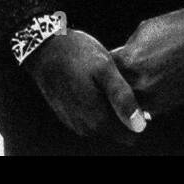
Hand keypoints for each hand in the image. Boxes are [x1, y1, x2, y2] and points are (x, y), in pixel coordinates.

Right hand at [24, 29, 147, 144]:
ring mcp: (74, 122)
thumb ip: (122, 97)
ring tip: (103, 80)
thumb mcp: (104, 68)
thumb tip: (140, 125)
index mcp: (98, 120)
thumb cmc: (76, 54)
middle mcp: (85, 128)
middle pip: (116, 130)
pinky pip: (89, 117)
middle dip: (122, 111)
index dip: (138, 117)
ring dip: (107, 107)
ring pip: (103, 123)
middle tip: (118, 81)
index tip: (134, 94)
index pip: (130, 137)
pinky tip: (91, 82)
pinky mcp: (66, 115)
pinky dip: (94, 104)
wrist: (43, 47)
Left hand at [112, 5, 183, 117]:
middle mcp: (139, 84)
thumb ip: (126, 50)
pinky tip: (154, 86)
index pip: (105, 75)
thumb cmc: (174, 29)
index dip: (105, 72)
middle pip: (116, 94)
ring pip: (133, 104)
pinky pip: (151, 108)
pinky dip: (149, 101)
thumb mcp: (142, 32)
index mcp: (128, 62)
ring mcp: (155, 98)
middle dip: (116, 87)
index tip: (106, 69)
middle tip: (119, 80)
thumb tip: (116, 60)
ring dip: (133, 97)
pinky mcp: (170, 105)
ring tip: (139, 83)